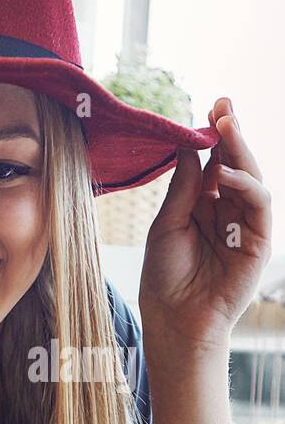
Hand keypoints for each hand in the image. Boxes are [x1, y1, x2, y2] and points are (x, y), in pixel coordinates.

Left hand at [139, 98, 271, 357]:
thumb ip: (182, 188)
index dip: (213, 136)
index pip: (213, 164)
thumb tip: (188, 146)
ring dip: (240, 150)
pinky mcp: (259, 240)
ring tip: (223, 127)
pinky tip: (223, 173)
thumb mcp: (166, 226)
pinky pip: (258, 204)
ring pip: (251, 178)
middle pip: (235, 164)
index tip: (208, 107)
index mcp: (204, 207)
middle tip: (223, 103)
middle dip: (231, 132)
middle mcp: (227, 211)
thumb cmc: (165, 278)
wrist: (175, 320)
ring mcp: (245, 225)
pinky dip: (244, 184)